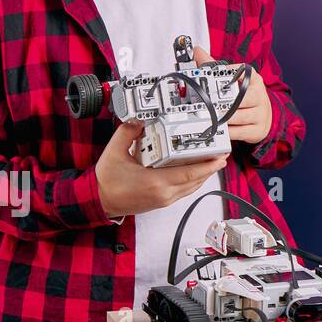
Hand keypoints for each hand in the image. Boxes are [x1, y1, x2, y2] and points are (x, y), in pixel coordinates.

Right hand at [94, 119, 229, 218]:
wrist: (99, 201)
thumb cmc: (107, 182)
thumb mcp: (114, 152)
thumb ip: (127, 133)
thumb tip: (139, 120)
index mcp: (155, 182)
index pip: (189, 173)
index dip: (208, 165)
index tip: (220, 156)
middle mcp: (164, 193)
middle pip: (196, 180)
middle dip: (211, 167)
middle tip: (222, 153)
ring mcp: (164, 199)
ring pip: (192, 187)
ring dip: (204, 174)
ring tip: (213, 160)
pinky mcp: (162, 201)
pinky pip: (185, 190)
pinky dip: (194, 180)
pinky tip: (197, 171)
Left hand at [193, 45, 271, 144]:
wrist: (264, 116)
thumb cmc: (246, 96)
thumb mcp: (235, 79)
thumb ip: (215, 66)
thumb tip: (197, 51)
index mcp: (254, 80)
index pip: (243, 73)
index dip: (230, 75)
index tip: (218, 77)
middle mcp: (259, 95)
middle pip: (243, 97)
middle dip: (225, 102)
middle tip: (209, 103)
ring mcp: (260, 113)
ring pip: (241, 116)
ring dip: (224, 118)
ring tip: (212, 117)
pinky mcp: (257, 130)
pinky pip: (241, 132)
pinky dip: (228, 131)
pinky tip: (219, 129)